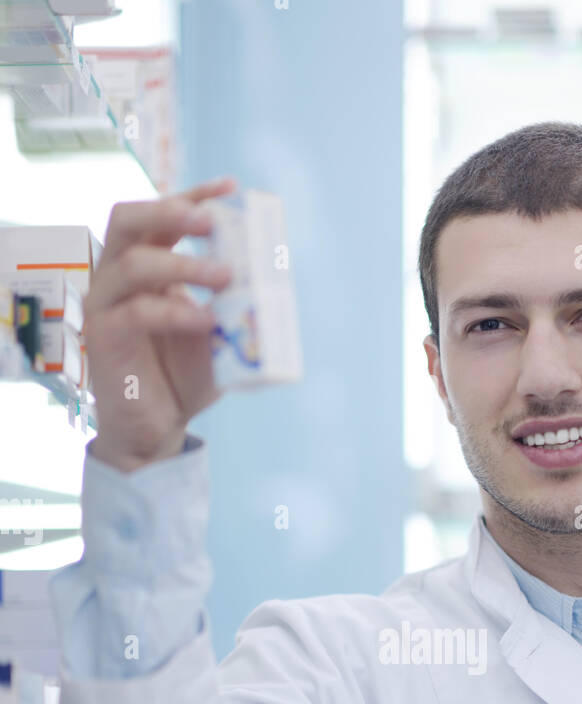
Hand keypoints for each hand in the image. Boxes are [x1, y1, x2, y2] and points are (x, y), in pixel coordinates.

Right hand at [84, 175, 237, 471]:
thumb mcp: (216, 332)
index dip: (192, 196)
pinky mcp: (103, 339)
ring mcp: (105, 306)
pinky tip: (205, 321)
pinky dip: (176, 312)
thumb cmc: (182, 377)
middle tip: (213, 221)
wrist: (155, 429)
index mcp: (141, 267)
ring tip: (226, 276)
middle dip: (172, 211)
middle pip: (127, 220)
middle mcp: (116, 278)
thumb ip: (233, 303)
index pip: (158, 216)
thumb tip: (269, 274)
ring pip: (133, 263)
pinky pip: (137, 313)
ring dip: (183, 264)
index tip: (231, 187)